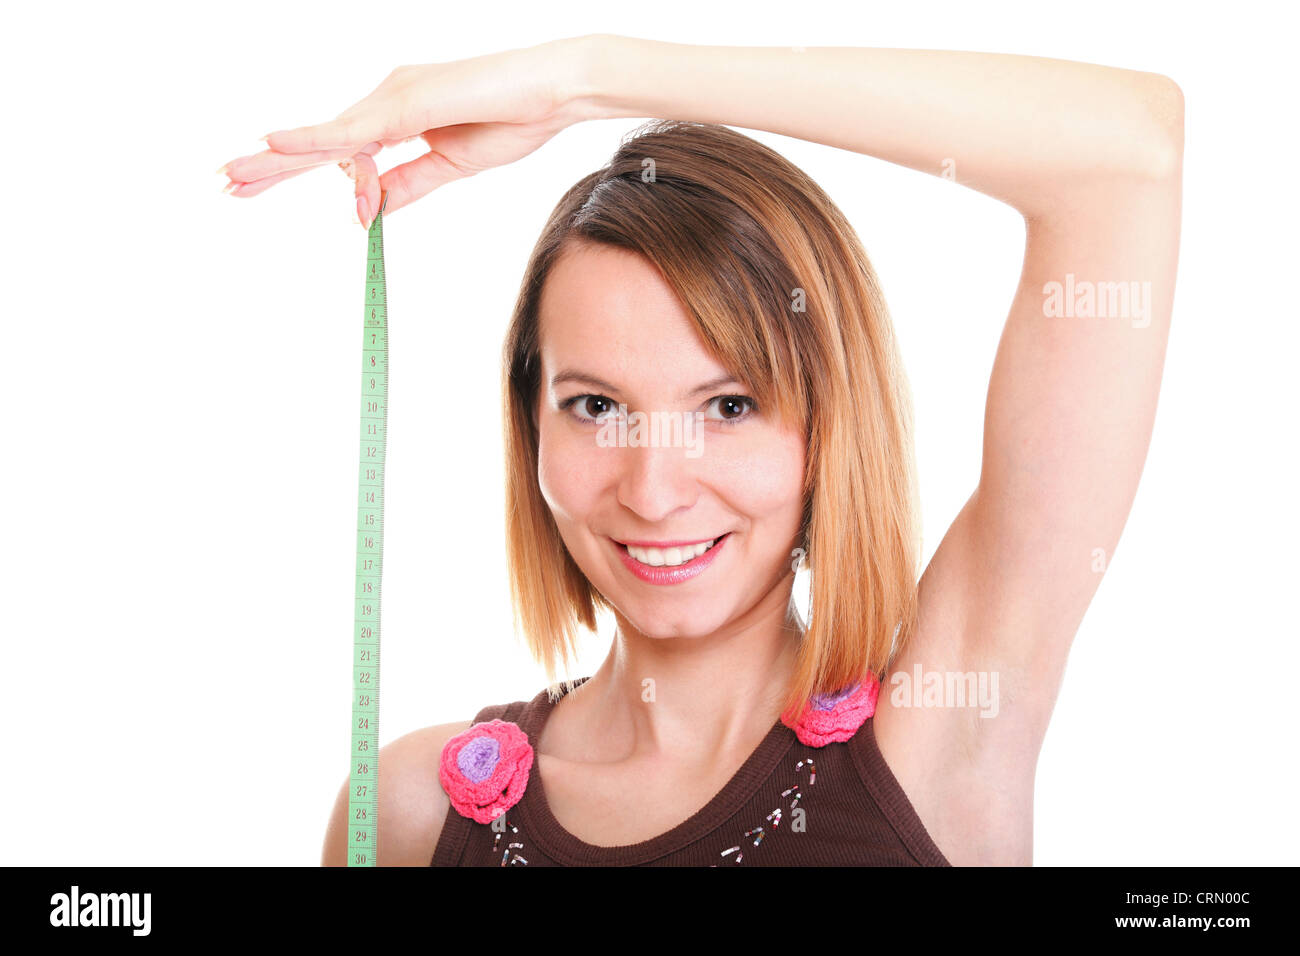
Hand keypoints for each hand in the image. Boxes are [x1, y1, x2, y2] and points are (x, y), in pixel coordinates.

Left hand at [217, 37, 590, 226]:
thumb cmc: (516, 118)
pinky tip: (273, 144)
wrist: (555, 92)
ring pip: (326, 136)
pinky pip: (350, 129)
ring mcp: (392, 97)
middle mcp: (387, 100)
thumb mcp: (452, 167)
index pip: (343, 152)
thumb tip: (373, 209)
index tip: (313, 205)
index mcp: (399, 116)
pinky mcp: (404, 102)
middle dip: (273, 165)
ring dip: (279, 161)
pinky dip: (311, 140)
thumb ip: (410, 185)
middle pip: (321, 140)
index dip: (315, 175)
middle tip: (229, 182)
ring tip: (235, 176)